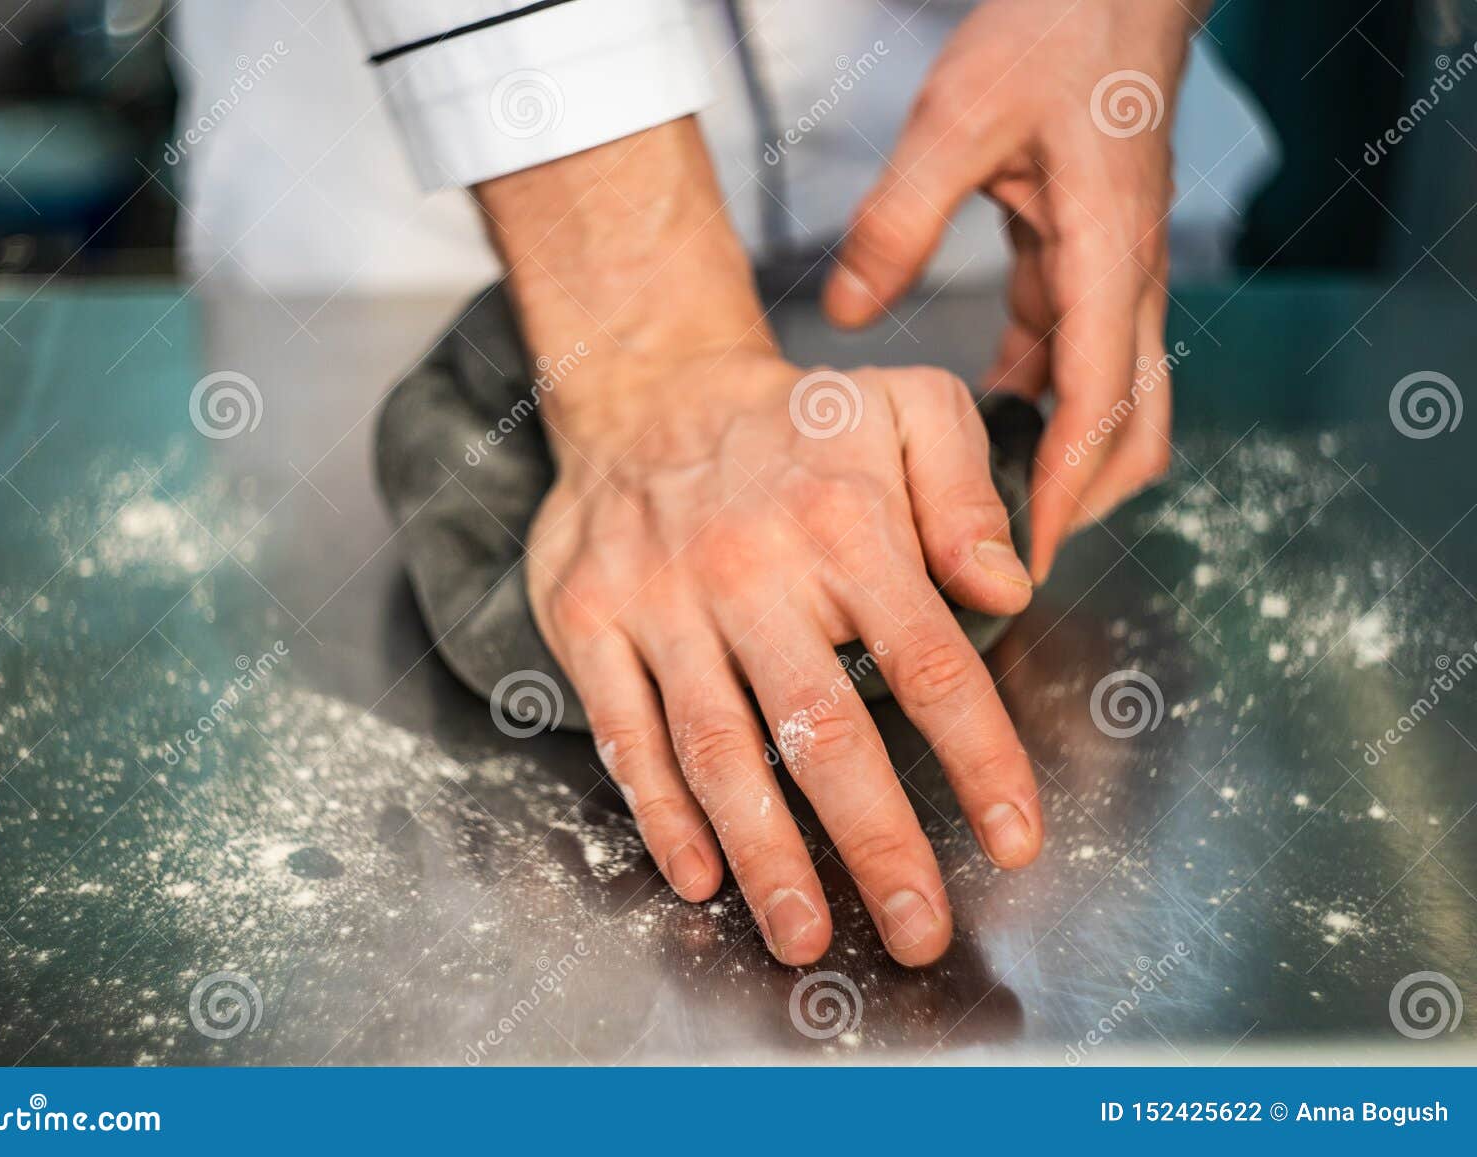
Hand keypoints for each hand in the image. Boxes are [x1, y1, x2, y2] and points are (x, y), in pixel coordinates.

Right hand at [478, 119, 1043, 965]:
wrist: (648, 390)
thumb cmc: (795, 422)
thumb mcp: (908, 408)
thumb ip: (968, 492)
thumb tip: (1008, 588)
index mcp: (845, 524)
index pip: (928, 662)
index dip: (980, 759)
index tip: (1016, 839)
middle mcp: (751, 570)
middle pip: (822, 730)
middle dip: (877, 842)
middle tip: (918, 931)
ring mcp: (662, 601)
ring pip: (720, 749)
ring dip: (767, 853)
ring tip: (808, 937)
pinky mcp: (592, 622)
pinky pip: (627, 731)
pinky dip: (661, 811)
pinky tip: (699, 874)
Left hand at [825, 0, 1205, 579]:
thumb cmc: (1055, 34)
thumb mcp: (955, 118)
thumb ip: (898, 219)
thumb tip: (853, 312)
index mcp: (1109, 253)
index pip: (1100, 400)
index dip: (1069, 487)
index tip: (1033, 551)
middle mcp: (1129, 279)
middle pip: (1135, 424)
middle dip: (1085, 496)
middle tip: (1011, 551)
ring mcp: (1118, 276)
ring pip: (1113, 399)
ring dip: (1064, 455)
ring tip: (986, 504)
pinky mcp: (1092, 264)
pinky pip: (1077, 354)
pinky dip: (1042, 399)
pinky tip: (985, 417)